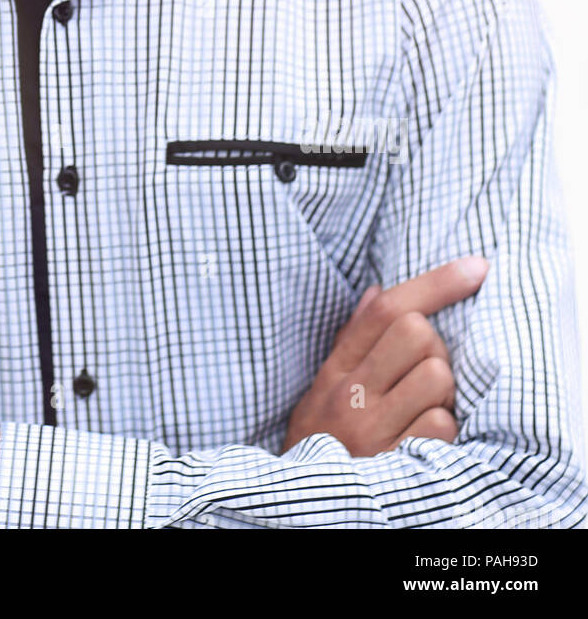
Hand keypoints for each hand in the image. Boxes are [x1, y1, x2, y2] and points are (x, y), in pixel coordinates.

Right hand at [282, 255, 488, 456]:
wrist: (297, 506)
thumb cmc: (323, 439)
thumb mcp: (324, 386)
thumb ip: (352, 341)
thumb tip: (377, 291)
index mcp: (335, 368)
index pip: (384, 308)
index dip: (436, 281)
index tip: (475, 267)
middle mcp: (349, 392)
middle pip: (415, 332)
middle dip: (434, 348)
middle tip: (424, 372)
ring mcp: (369, 428)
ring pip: (436, 377)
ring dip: (442, 393)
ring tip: (423, 410)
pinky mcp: (391, 461)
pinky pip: (442, 426)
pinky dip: (442, 431)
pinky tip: (423, 440)